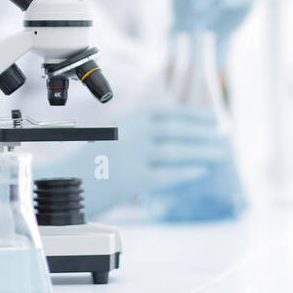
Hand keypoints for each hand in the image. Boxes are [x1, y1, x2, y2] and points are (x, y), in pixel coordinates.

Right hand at [105, 104, 233, 199]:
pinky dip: (187, 172)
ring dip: (202, 151)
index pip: (169, 111)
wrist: (68, 181)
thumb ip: (142, 128)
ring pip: (177, 151)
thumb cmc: (94, 159)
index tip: (213, 119)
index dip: (194, 114)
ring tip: (220, 154)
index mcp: (129, 117)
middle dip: (204, 132)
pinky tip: (201, 171)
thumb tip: (178, 131)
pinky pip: (168, 174)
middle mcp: (133, 132)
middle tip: (224, 137)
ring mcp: (134, 155)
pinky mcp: (134, 179)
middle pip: (177, 129)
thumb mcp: (116, 132)